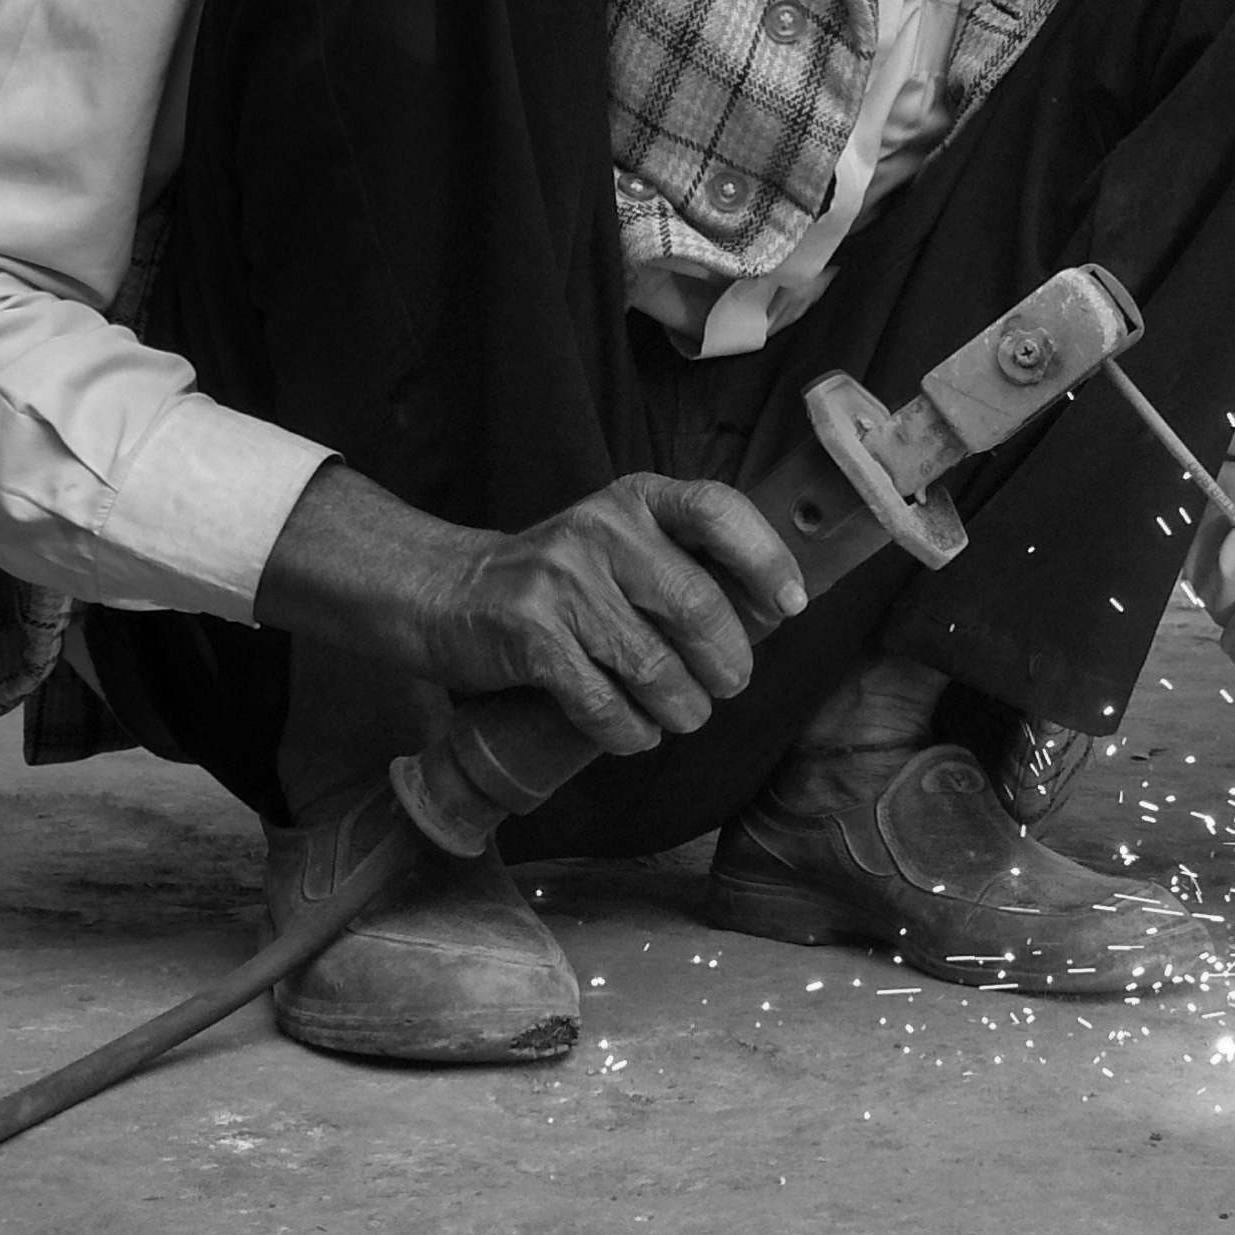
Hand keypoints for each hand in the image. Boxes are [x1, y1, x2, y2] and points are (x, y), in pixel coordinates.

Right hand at [256, 460, 807, 754]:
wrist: (444, 592)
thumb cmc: (556, 583)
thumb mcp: (616, 547)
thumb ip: (681, 566)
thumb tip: (771, 615)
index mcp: (635, 500)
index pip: (718, 511)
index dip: (766, 560)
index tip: (791, 606)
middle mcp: (601, 529)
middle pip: (698, 606)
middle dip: (727, 663)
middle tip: (727, 686)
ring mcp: (562, 581)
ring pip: (655, 666)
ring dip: (683, 708)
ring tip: (683, 716)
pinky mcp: (529, 636)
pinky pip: (603, 702)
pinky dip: (630, 731)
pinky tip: (634, 734)